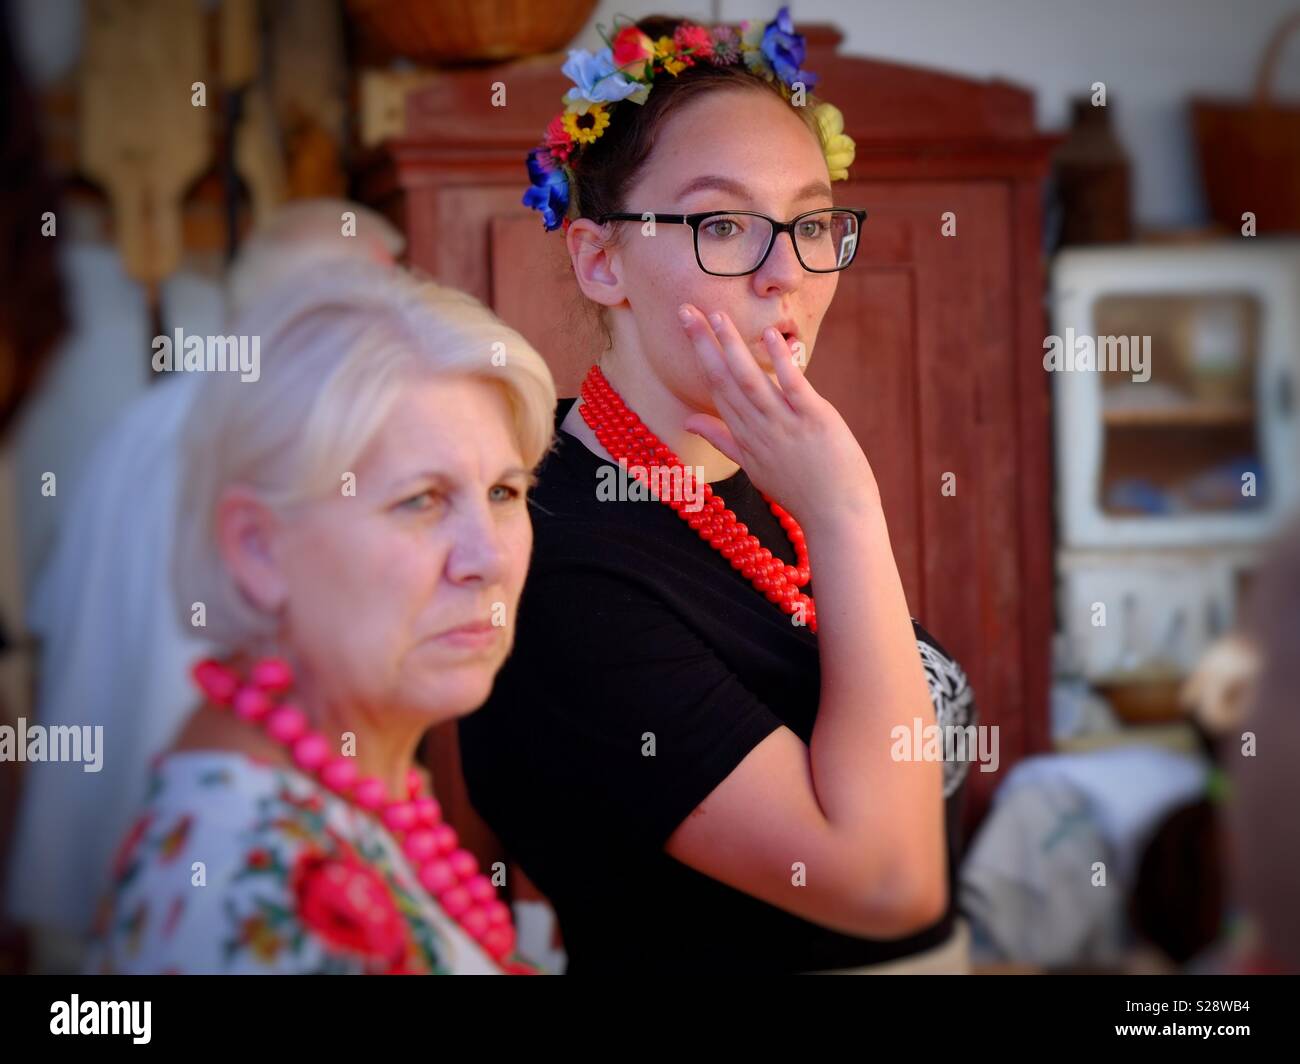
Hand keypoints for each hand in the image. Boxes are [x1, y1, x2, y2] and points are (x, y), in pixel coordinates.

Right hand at [677, 303, 880, 526]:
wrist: (837, 518)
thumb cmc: (800, 492)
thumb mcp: (754, 468)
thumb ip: (722, 439)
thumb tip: (688, 421)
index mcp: (745, 438)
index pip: (715, 389)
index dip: (699, 355)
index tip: (686, 325)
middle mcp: (758, 430)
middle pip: (724, 381)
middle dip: (703, 344)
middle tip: (685, 309)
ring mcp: (785, 425)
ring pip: (750, 380)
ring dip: (732, 347)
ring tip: (717, 316)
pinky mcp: (815, 420)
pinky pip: (793, 386)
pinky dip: (780, 361)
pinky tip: (769, 337)